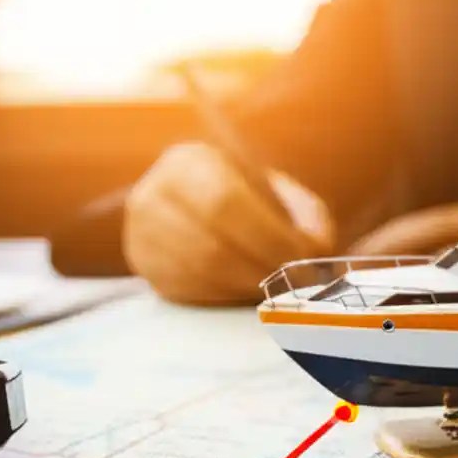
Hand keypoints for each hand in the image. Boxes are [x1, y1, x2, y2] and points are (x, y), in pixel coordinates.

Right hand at [124, 142, 333, 304]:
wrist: (198, 211)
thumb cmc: (250, 203)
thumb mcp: (280, 194)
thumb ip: (306, 217)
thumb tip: (316, 253)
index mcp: (189, 161)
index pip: (224, 201)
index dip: (267, 236)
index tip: (302, 259)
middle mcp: (154, 193)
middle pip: (209, 243)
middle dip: (260, 268)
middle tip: (293, 283)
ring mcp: (141, 233)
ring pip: (198, 272)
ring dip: (245, 286)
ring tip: (275, 288)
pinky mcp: (143, 267)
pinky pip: (185, 290)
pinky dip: (224, 296)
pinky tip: (245, 292)